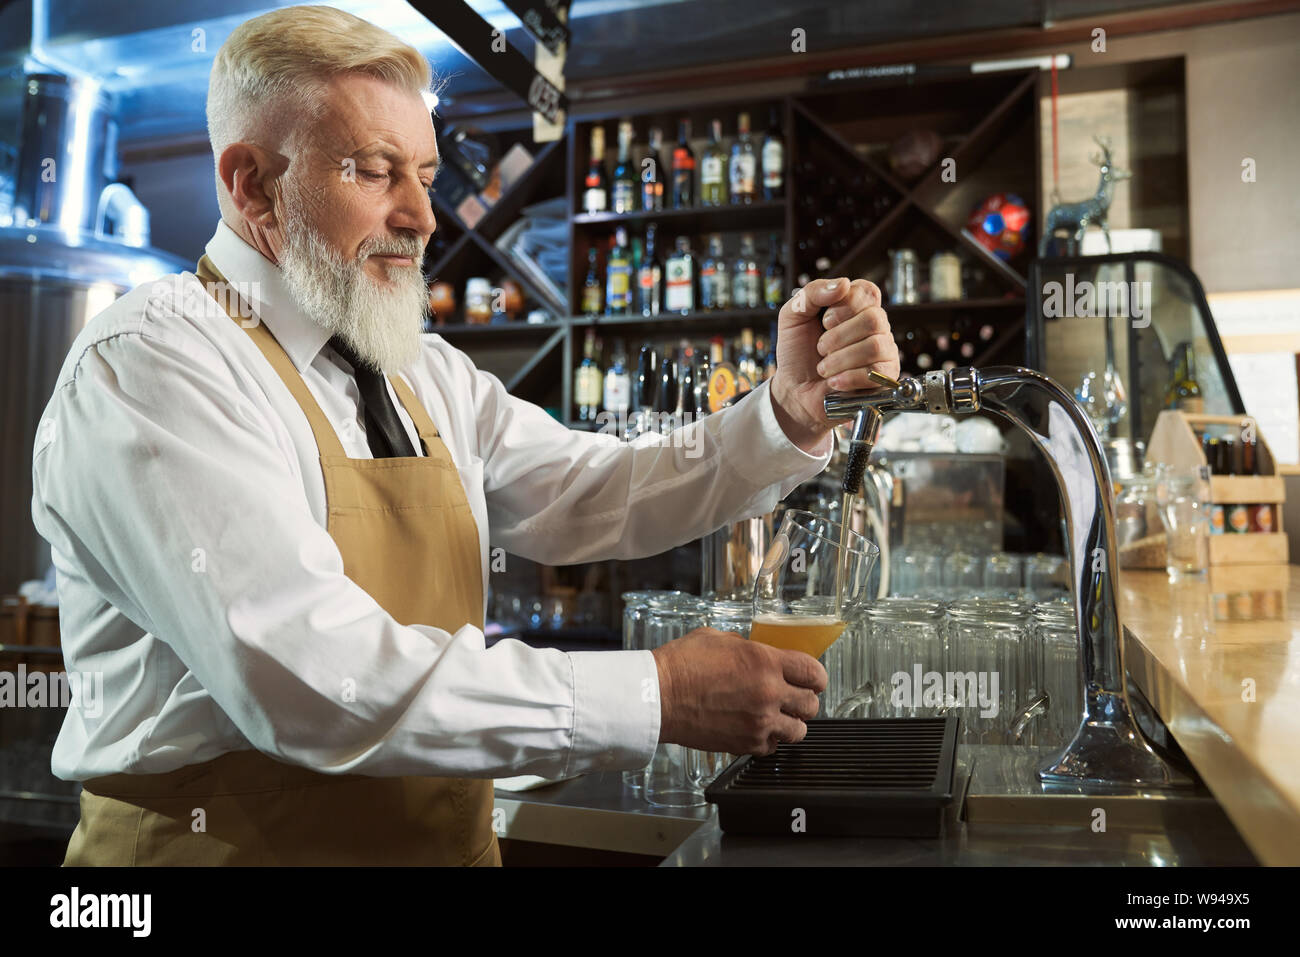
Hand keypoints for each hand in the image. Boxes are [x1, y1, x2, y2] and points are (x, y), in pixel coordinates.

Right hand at [651, 627, 826, 754]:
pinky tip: (757, 728)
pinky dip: (769, 740)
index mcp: (765, 661)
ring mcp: (759, 722)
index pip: (813, 672)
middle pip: (812, 705)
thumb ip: (746, 646)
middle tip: (795, 698)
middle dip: (805, 700)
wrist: (658, 696)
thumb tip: (757, 652)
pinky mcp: (746, 743)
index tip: (813, 680)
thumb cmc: (681, 665)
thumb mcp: (718, 638)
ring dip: (792, 723)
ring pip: (799, 731)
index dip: (817, 677)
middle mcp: (769, 693)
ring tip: (778, 717)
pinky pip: (773, 747)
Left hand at [769, 277, 900, 451]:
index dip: (844, 305)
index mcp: (856, 307)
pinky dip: (847, 377)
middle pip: (873, 319)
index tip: (825, 320)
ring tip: (824, 368)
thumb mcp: (793, 316)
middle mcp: (875, 327)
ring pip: (874, 346)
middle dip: (837, 336)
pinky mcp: (884, 378)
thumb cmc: (797, 353)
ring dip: (839, 359)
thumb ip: (811, 293)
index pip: (867, 292)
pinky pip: (875, 372)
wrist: (795, 391)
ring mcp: (883, 351)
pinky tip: (834, 381)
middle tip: (820, 348)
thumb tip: (842, 284)